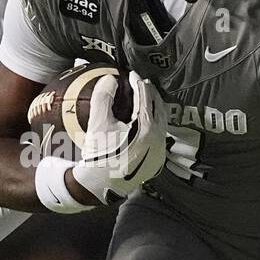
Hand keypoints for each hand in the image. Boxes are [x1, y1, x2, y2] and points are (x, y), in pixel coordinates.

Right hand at [71, 71, 166, 203]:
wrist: (99, 185)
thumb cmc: (98, 155)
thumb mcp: (97, 123)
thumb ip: (103, 97)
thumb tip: (110, 79)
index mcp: (146, 128)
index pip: (145, 97)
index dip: (138, 82)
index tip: (130, 74)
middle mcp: (158, 139)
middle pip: (159, 107)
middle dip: (150, 93)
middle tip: (141, 82)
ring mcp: (159, 151)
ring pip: (161, 121)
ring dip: (154, 107)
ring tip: (145, 98)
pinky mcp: (157, 160)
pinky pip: (159, 135)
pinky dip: (154, 123)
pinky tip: (145, 120)